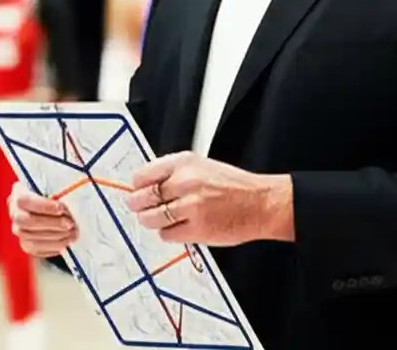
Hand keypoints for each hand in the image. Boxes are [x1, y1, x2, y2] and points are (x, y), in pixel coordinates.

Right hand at [8, 182, 77, 256]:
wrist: (52, 208)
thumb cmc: (55, 195)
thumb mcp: (56, 187)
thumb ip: (59, 191)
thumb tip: (70, 197)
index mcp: (19, 193)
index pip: (24, 200)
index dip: (43, 206)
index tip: (61, 208)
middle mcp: (15, 213)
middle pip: (27, 221)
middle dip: (51, 223)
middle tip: (70, 223)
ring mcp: (19, 230)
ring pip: (32, 238)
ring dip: (55, 237)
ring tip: (72, 233)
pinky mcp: (26, 244)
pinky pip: (37, 249)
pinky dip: (54, 246)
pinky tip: (66, 241)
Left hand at [124, 152, 292, 246]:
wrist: (261, 203)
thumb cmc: (235, 186)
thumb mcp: (203, 166)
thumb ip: (175, 173)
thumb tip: (147, 185)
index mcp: (185, 162)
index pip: (143, 175)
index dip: (136, 186)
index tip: (135, 191)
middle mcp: (185, 182)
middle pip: (142, 197)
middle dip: (137, 205)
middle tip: (138, 208)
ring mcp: (190, 207)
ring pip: (151, 218)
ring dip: (150, 220)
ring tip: (157, 219)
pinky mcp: (195, 229)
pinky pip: (166, 234)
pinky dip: (167, 233)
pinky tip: (176, 228)